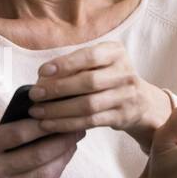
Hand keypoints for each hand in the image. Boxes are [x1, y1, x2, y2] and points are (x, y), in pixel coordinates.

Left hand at [23, 41, 172, 152]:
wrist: (142, 102)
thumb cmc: (110, 78)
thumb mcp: (101, 63)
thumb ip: (76, 65)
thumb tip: (42, 76)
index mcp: (116, 53)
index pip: (90, 56)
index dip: (65, 64)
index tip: (42, 72)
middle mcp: (124, 73)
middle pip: (88, 82)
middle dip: (57, 89)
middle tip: (34, 95)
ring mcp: (126, 96)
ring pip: (88, 105)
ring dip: (58, 110)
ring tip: (37, 112)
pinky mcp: (122, 117)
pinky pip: (90, 121)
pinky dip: (67, 123)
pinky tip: (49, 124)